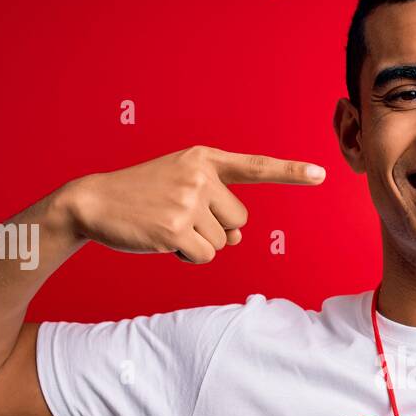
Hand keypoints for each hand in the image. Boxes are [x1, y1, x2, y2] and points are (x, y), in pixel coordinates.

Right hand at [63, 145, 325, 263]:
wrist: (93, 202)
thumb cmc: (142, 197)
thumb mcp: (181, 188)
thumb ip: (217, 207)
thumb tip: (236, 239)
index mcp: (203, 159)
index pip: (256, 166)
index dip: (291, 172)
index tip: (322, 175)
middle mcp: (200, 176)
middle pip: (239, 222)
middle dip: (215, 229)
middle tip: (178, 217)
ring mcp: (188, 201)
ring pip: (223, 243)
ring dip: (197, 244)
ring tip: (165, 225)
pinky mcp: (176, 228)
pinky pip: (204, 256)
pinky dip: (186, 257)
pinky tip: (162, 240)